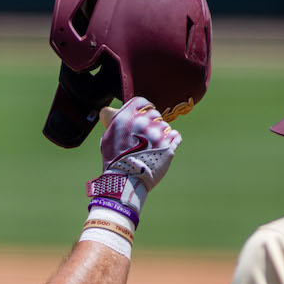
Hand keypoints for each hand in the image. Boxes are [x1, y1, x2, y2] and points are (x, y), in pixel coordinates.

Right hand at [87, 96, 182, 223]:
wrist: (125, 181)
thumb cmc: (114, 161)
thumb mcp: (107, 137)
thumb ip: (117, 123)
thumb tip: (118, 116)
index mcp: (127, 117)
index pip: (142, 102)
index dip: (144, 108)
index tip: (145, 116)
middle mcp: (143, 122)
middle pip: (155, 114)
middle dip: (152, 123)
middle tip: (147, 137)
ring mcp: (157, 133)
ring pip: (165, 126)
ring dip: (161, 134)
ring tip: (152, 148)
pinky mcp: (169, 145)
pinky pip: (175, 136)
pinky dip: (171, 141)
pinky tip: (163, 148)